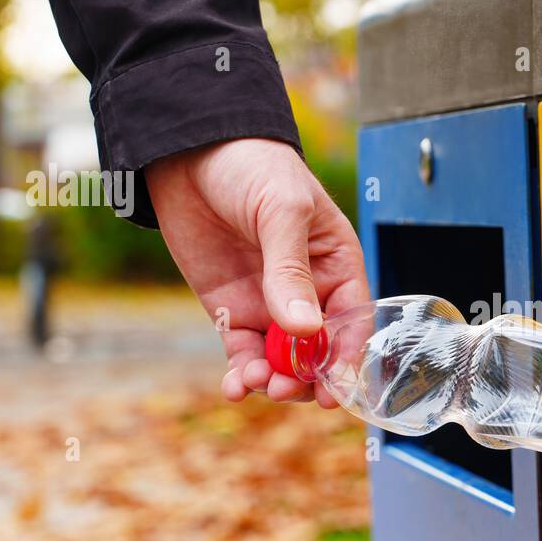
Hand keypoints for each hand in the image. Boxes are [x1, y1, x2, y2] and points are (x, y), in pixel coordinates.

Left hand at [145, 138, 368, 406]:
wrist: (189, 151)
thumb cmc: (252, 167)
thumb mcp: (281, 210)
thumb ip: (291, 270)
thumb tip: (304, 329)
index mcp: (337, 266)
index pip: (352, 321)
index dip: (347, 356)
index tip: (335, 387)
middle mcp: (309, 293)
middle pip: (320, 352)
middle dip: (309, 378)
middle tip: (287, 389)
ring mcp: (270, 305)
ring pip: (283, 361)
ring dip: (275, 381)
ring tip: (258, 382)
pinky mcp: (232, 311)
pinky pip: (244, 354)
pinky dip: (242, 375)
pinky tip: (235, 386)